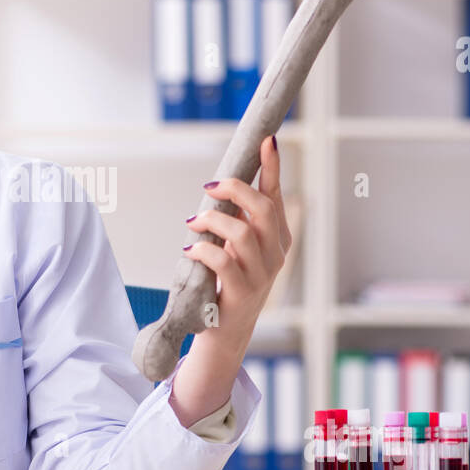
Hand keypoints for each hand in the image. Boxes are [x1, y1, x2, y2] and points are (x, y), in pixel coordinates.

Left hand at [183, 133, 291, 354]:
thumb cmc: (228, 281)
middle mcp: (276, 253)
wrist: (226, 329)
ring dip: (212, 221)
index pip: (276, 196)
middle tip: (209, 188)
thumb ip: (237, 219)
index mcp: (278, 237)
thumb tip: (221, 187)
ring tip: (194, 223)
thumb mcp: (237, 247)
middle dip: (233, 189)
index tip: (266, 140)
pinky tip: (191, 249)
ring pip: (242, 232)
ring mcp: (262, 274)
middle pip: (261, 208)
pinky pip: (223, 261)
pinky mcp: (243, 293)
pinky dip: (203, 250)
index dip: (272, 167)